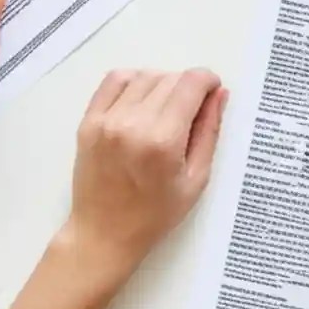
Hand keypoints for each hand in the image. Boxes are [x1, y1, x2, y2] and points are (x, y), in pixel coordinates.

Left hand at [65, 69, 228, 269]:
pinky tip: (141, 100)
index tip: (212, 93)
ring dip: (163, 84)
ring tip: (166, 109)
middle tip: (191, 112)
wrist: (104, 233)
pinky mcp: (89, 120)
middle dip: (188, 87)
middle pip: (170, 78)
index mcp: (163, 141)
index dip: (208, 81)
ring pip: (145, 76)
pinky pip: (115, 80)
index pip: (192, 83)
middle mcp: (133, 123)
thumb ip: (209, 132)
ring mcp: (106, 120)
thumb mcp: (196, 179)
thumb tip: (219, 93)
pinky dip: (134, 81)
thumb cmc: (156, 214)